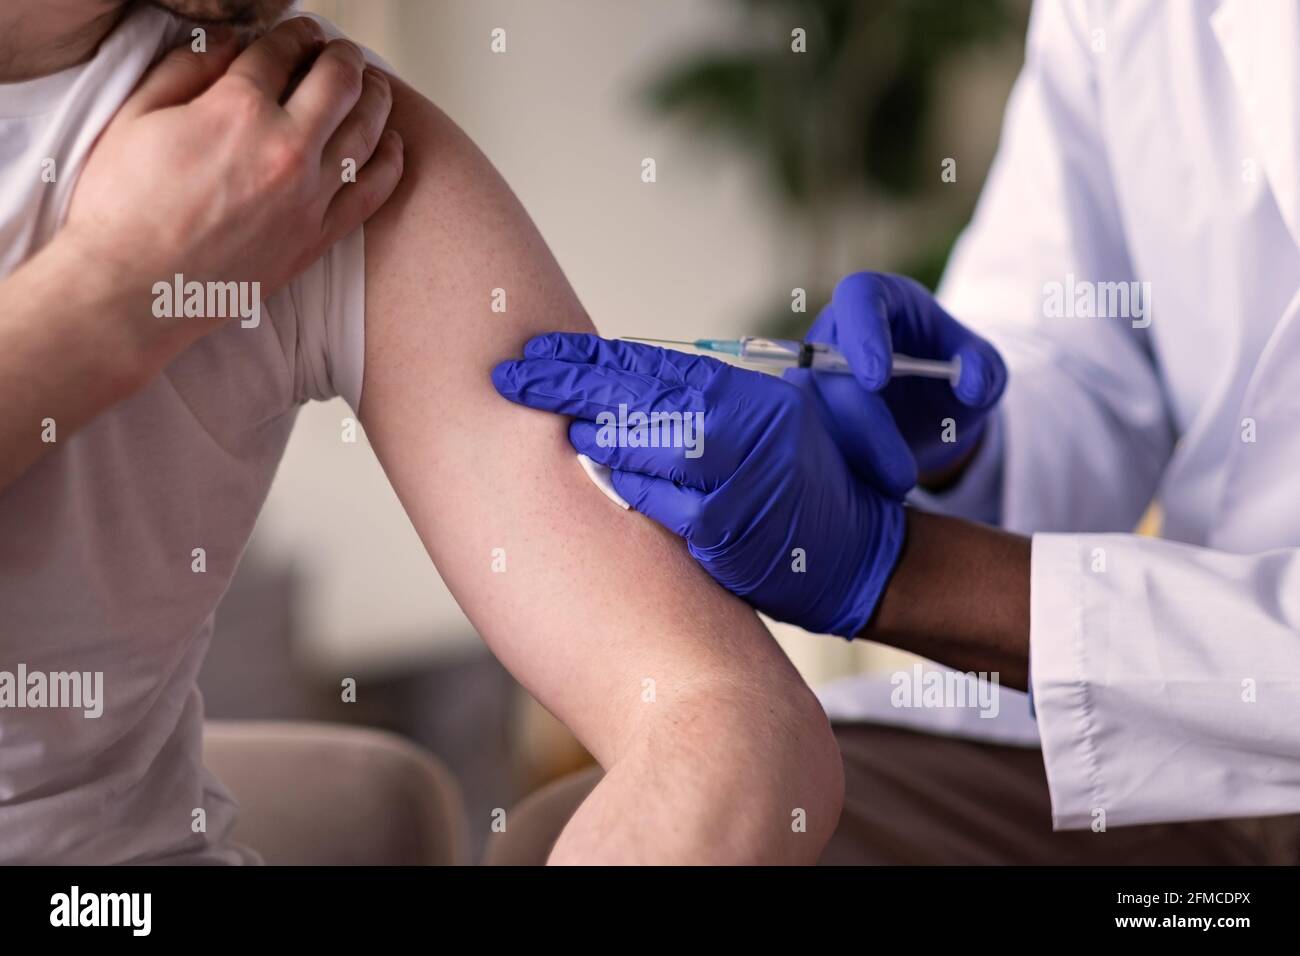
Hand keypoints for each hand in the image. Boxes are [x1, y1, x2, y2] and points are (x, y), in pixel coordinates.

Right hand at [64, 17, 404, 364]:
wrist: (132, 291)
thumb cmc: (122, 206)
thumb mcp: (137, 116)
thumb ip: (187, 68)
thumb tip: (231, 42)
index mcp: (238, 108)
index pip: (282, 52)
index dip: (294, 33)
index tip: (300, 31)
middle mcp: (286, 149)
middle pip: (339, 83)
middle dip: (343, 57)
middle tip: (342, 52)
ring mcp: (309, 197)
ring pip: (367, 132)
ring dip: (375, 99)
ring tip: (373, 86)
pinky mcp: (317, 238)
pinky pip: (373, 193)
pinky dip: (390, 161)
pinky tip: (393, 144)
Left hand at [492, 333, 907, 636]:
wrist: (855, 556)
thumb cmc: (795, 487)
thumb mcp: (763, 428)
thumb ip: (698, 409)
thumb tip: (612, 395)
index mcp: (754, 396)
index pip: (659, 364)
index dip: (593, 357)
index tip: (539, 351)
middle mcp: (751, 429)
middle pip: (645, 397)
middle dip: (572, 385)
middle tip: (513, 377)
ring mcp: (742, 480)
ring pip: (653, 447)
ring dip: (596, 434)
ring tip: (554, 424)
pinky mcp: (730, 532)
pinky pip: (664, 504)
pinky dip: (629, 487)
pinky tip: (596, 473)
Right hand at [808, 272, 1006, 480]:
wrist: (932, 407)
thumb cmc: (955, 370)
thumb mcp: (984, 366)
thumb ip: (986, 369)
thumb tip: (971, 384)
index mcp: (879, 299)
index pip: (858, 298)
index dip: (862, 334)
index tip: (877, 379)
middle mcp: (835, 332)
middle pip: (829, 369)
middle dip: (863, 424)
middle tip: (902, 474)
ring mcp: (814, 376)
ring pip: (810, 413)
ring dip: (850, 456)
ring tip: (896, 488)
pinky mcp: (804, 416)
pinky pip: (806, 442)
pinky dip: (838, 470)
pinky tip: (871, 492)